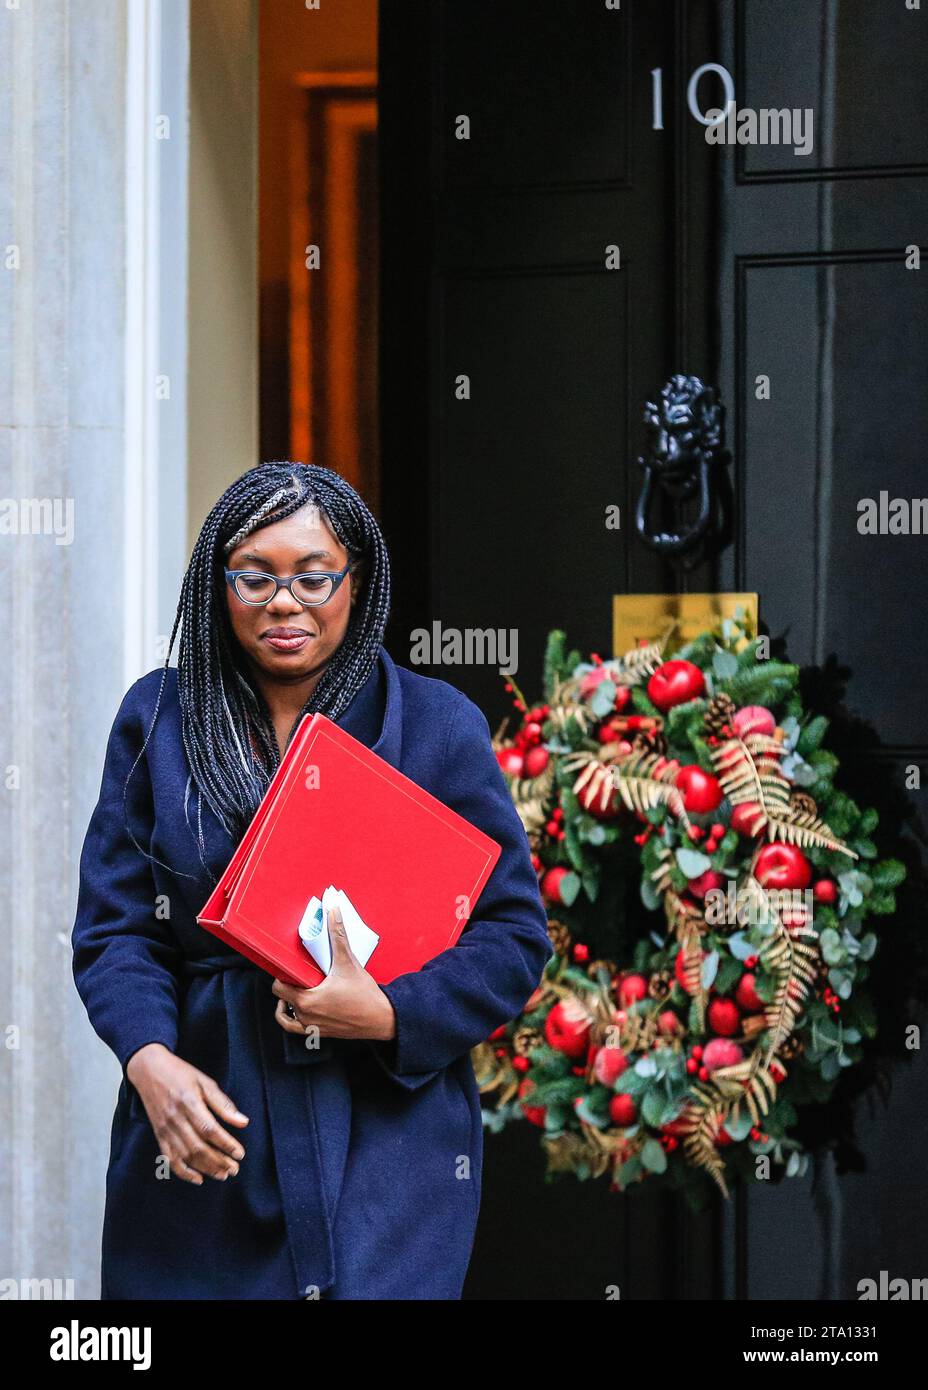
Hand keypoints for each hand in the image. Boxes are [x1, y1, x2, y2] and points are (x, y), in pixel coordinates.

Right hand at [125, 1043, 248, 1185]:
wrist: (149, 1070)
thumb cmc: (180, 1074)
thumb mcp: (205, 1082)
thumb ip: (223, 1104)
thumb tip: (243, 1122)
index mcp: (189, 1103)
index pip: (209, 1130)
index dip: (226, 1144)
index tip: (240, 1154)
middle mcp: (175, 1119)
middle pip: (198, 1147)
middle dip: (218, 1162)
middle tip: (234, 1169)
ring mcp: (165, 1129)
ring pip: (186, 1156)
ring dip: (205, 1169)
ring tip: (222, 1175)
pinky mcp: (158, 1135)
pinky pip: (169, 1159)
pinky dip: (183, 1172)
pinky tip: (198, 1179)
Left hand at [272, 904, 396, 1041]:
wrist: (381, 1018)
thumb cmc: (365, 995)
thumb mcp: (348, 962)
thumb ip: (337, 935)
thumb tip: (333, 912)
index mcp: (307, 1000)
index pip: (278, 987)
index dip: (281, 974)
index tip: (288, 966)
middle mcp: (305, 1015)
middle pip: (282, 998)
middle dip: (287, 984)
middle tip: (297, 973)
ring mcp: (311, 1026)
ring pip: (287, 1014)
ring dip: (288, 1002)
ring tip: (298, 988)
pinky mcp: (319, 1032)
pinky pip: (296, 1028)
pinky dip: (293, 1019)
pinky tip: (298, 1009)